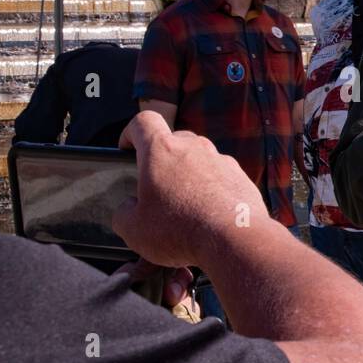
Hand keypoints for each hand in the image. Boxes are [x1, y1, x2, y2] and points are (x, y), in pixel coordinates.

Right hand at [113, 112, 269, 267]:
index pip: (143, 122)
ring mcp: (221, 159)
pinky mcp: (240, 176)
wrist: (235, 240)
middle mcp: (194, 147)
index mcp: (162, 151)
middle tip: (157, 187)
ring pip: (199, 158)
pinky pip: (220, 175)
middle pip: (173, 140)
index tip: (128, 149)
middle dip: (162, 159)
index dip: (131, 132)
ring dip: (189, 174)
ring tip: (185, 205)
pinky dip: (212, 188)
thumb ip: (123, 213)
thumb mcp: (133, 229)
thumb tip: (128, 208)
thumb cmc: (181, 231)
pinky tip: (209, 213)